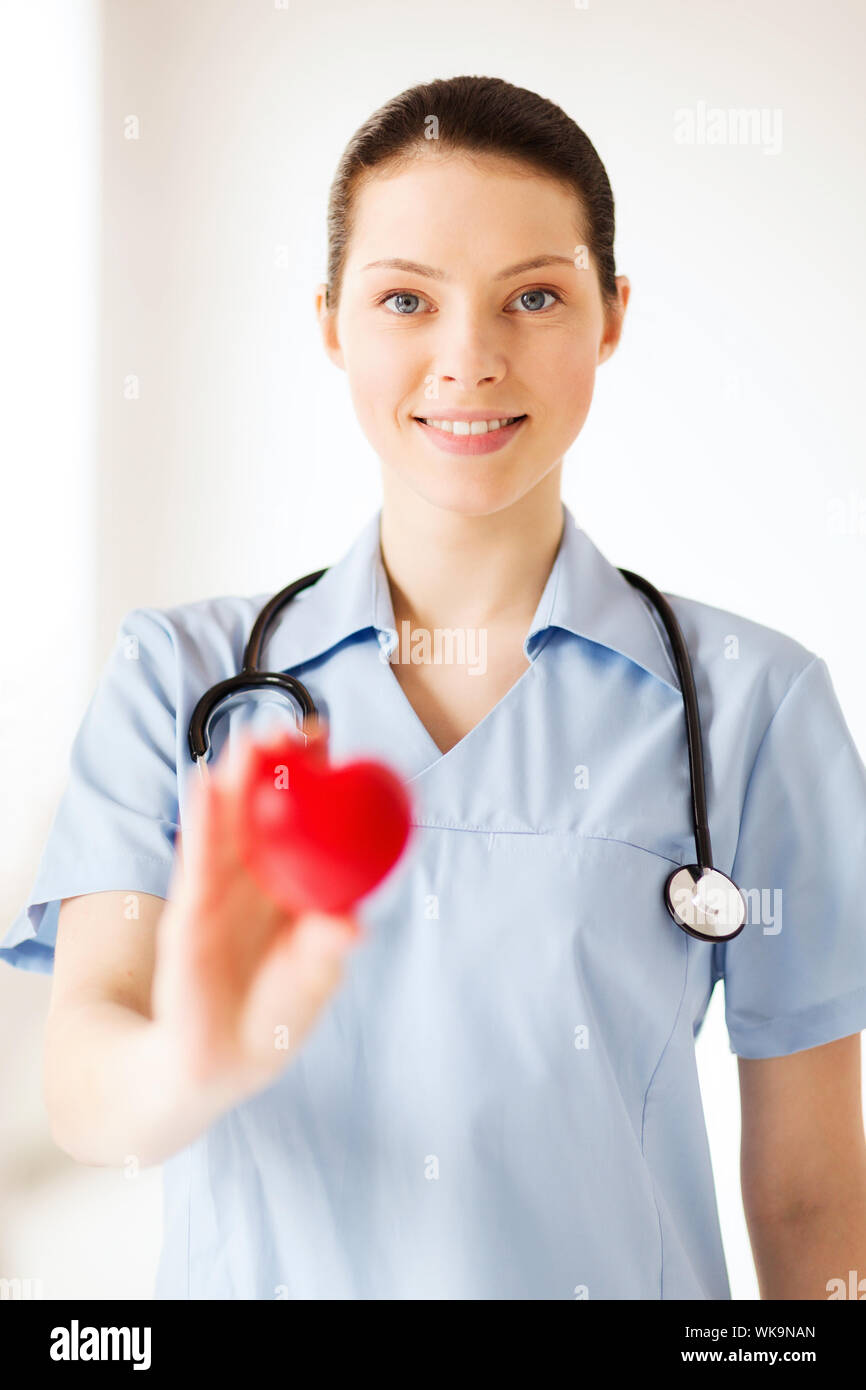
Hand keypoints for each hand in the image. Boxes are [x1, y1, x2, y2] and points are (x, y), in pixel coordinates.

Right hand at [151, 726, 361, 1100]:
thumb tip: (352, 925)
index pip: (303, 821)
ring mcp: (216, 896)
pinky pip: (196, 866)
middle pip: (261, 811)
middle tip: (287, 729)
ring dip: (235, 782)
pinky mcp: (187, 919)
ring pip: (226, 828)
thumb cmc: (264, 1022)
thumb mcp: (304, 988)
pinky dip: (202, 827)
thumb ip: (322, 954)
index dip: (314, 778)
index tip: (327, 739)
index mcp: (289, 890)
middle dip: (272, 766)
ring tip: (248, 745)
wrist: (202, 1071)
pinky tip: (206, 789)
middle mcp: (252, 883)